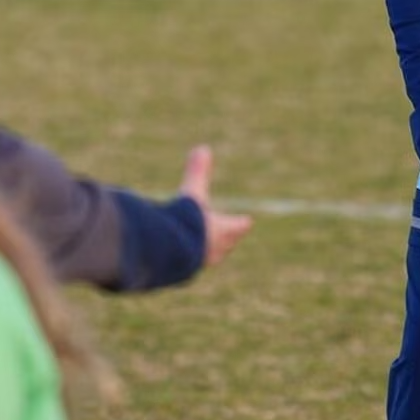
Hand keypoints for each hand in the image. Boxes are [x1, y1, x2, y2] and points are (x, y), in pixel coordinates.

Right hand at [178, 145, 253, 269]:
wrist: (171, 253)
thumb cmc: (188, 222)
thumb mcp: (192, 193)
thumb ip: (197, 172)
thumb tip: (202, 148)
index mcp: (222, 230)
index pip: (237, 226)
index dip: (241, 223)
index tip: (247, 222)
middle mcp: (214, 248)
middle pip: (226, 244)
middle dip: (227, 240)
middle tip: (230, 238)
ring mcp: (200, 262)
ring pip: (209, 257)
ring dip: (209, 251)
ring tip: (206, 250)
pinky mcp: (183, 271)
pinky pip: (190, 265)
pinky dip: (190, 261)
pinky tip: (184, 261)